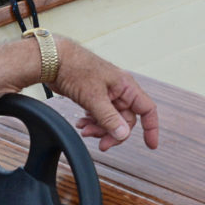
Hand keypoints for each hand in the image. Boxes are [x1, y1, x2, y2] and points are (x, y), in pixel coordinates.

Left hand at [48, 37, 159, 151]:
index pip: (147, 110)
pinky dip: (91, 123)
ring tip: (85, 130)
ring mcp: (106, 94)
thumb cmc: (76, 68)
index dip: (151, 128)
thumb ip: (109, 119)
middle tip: (102, 144)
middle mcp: (119, 91)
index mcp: (126, 86)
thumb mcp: (94, 98)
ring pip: (110, 120)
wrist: (54, 59)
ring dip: (99, 129)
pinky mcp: (93, 97)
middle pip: (125, 120)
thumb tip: (123, 135)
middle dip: (113, 133)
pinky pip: (99, 116)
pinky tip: (81, 123)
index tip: (151, 145)